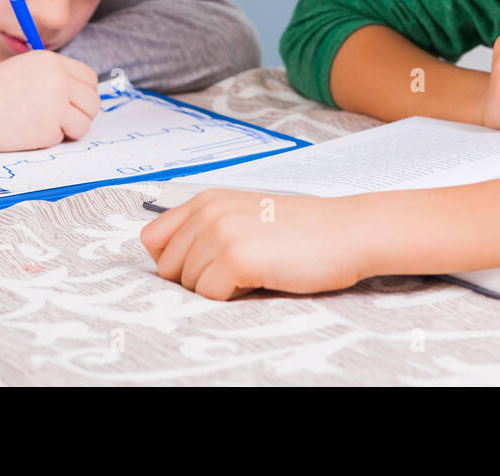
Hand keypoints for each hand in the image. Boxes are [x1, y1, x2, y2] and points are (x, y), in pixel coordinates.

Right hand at [0, 49, 100, 151]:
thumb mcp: (25, 68)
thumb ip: (53, 76)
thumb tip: (79, 94)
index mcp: (53, 62)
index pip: (89, 79)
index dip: (84, 94)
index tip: (73, 104)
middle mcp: (59, 79)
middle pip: (92, 102)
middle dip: (80, 114)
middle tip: (62, 120)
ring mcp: (57, 104)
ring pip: (84, 123)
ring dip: (69, 129)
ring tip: (45, 126)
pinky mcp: (50, 127)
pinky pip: (64, 138)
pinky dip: (51, 139)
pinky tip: (30, 131)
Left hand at [140, 189, 368, 299]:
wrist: (346, 231)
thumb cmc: (302, 231)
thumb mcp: (245, 217)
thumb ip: (207, 231)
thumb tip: (170, 268)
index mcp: (206, 200)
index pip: (152, 240)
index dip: (173, 262)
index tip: (201, 267)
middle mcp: (207, 212)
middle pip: (168, 269)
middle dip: (198, 280)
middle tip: (240, 271)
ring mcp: (219, 233)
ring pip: (189, 286)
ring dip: (219, 289)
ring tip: (256, 271)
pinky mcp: (235, 258)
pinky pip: (209, 296)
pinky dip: (233, 298)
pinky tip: (262, 278)